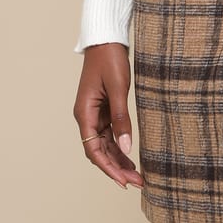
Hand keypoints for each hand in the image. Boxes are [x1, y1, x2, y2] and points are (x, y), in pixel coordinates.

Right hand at [73, 42, 143, 189]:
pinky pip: (110, 134)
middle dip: (117, 168)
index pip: (93, 150)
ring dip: (119, 160)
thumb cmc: (109, 60)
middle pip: (99, 151)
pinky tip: (131, 157)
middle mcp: (86, 117)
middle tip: (138, 182)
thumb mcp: (118, 88)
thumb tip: (127, 147)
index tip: (123, 182)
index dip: (108, 168)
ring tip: (137, 175)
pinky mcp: (103, 109)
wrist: (106, 39)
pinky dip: (120, 146)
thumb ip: (122, 118)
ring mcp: (94, 114)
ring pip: (105, 145)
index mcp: (84, 113)